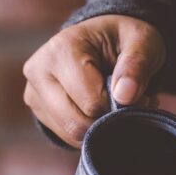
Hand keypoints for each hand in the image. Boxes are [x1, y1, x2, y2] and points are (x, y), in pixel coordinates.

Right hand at [23, 15, 165, 146]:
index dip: (119, 107)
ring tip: (110, 105)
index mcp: (62, 49)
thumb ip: (137, 65)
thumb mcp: (142, 41)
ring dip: (97, 128)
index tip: (134, 94)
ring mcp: (34, 90)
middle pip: (75, 123)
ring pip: (69, 133)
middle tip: (125, 104)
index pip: (92, 103)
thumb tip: (125, 96)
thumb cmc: (123, 40)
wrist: (101, 39)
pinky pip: (65, 135)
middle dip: (106, 121)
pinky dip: (86, 130)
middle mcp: (39, 70)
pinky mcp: (36, 107)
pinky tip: (95, 110)